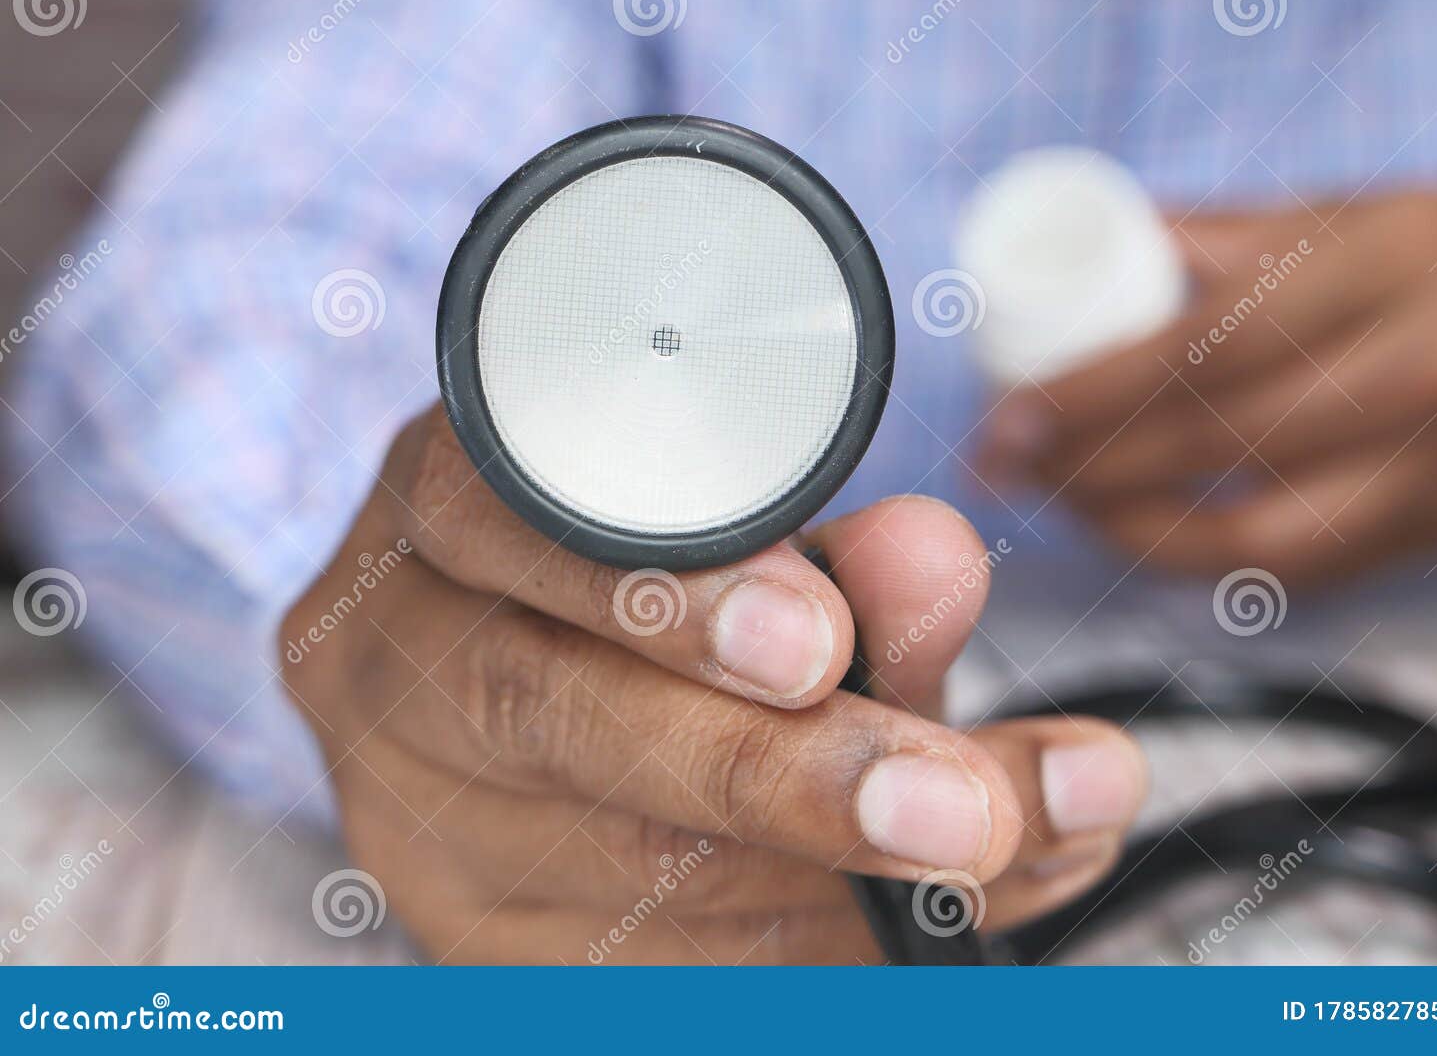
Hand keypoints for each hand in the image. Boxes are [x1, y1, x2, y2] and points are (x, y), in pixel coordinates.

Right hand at [281, 406, 1147, 962]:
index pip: (499, 520)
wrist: (528, 696)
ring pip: (608, 867)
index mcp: (444, 508)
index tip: (823, 640)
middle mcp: (390, 659)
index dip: (660, 591)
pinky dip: (812, 945)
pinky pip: (643, 963)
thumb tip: (935, 563)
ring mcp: (413, 815)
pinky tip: (936, 923)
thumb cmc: (650, 598)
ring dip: (836, 880)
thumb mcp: (746, 550)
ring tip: (1010, 850)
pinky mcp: (470, 933)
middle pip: (551, 716)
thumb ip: (839, 560)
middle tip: (961, 805)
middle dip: (777, 771)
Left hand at [980, 192, 1436, 583]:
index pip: (1210, 344)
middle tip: (1004, 463)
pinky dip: (1207, 559)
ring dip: (1135, 530)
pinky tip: (1143, 531)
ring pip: (1254, 538)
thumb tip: (1108, 245)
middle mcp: (1416, 374)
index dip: (1093, 390)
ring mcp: (1434, 471)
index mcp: (1389, 267)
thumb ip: (1237, 234)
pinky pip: (1300, 571)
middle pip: (1218, 444)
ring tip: (1064, 502)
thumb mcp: (1375, 210)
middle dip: (1087, 465)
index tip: (1007, 413)